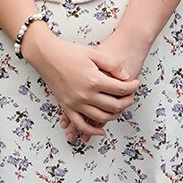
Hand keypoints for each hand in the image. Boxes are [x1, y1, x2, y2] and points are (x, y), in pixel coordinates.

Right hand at [22, 28, 137, 139]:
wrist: (46, 55)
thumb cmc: (69, 52)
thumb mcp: (93, 53)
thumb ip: (112, 65)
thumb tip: (126, 77)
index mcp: (94, 80)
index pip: (121, 89)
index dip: (132, 87)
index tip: (135, 83)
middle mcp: (85, 95)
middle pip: (114, 106)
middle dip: (127, 101)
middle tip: (131, 95)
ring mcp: (75, 103)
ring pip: (101, 118)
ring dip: (114, 115)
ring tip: (119, 107)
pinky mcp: (67, 107)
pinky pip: (81, 124)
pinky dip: (92, 130)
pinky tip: (101, 130)